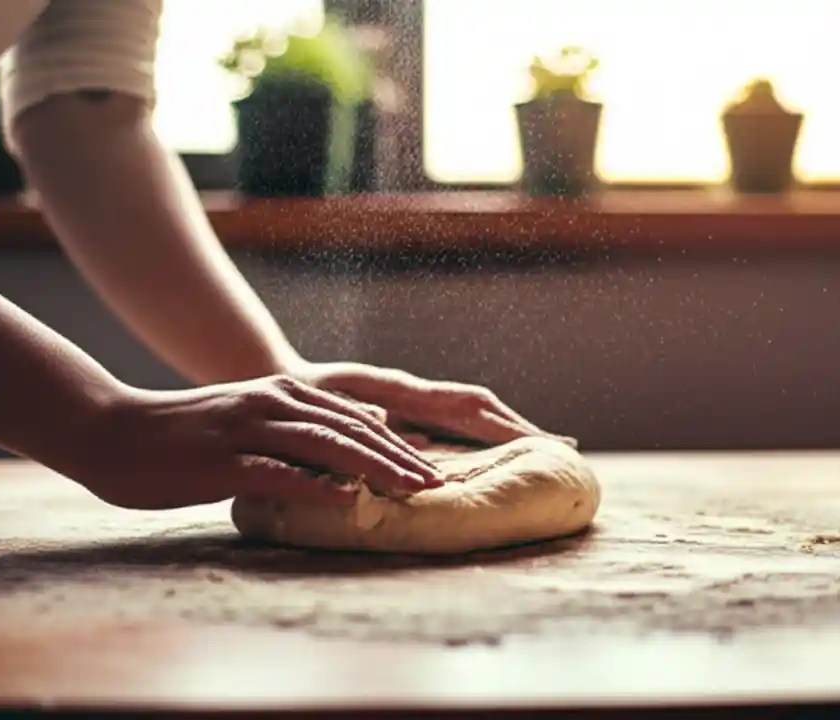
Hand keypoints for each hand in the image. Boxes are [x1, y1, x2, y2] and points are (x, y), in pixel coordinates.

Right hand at [66, 376, 441, 509]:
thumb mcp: (250, 422)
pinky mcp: (224, 461)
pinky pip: (280, 472)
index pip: (356, 420)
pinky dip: (318, 485)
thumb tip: (350, 442)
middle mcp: (273, 403)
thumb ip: (297, 428)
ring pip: (328, 446)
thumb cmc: (183, 436)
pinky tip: (349, 499)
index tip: (433, 469)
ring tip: (413, 490)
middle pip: (353, 431)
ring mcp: (249, 430)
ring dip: (376, 469)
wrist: (112, 431)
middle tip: (438, 485)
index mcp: (282, 394)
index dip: (398, 444)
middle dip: (401, 459)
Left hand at [290, 362, 575, 448]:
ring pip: (469, 412)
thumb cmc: (298, 397)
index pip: (463, 406)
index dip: (503, 423)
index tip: (539, 440)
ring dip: (505, 430)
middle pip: (477, 405)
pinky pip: (452, 423)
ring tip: (546, 449)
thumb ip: (355, 415)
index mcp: (399, 391)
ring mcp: (411, 401)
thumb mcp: (323, 409)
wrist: (276, 375)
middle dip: (518, 425)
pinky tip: (498, 454)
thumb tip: (389, 423)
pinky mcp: (404, 412)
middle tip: (563, 447)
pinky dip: (481, 435)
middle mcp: (412, 393)